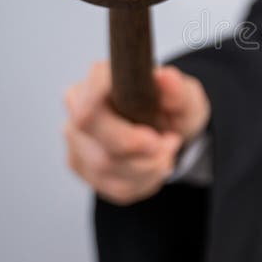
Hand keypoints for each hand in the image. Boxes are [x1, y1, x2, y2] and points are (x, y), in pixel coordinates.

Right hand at [61, 60, 210, 204]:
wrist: (167, 132)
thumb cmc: (173, 108)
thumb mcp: (186, 97)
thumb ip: (178, 90)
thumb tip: (165, 76)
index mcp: (101, 76)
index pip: (91, 95)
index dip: (121, 124)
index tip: (153, 136)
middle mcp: (78, 103)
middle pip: (96, 135)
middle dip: (140, 150)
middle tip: (170, 144)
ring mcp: (75, 135)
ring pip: (104, 166)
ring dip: (146, 168)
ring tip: (166, 153)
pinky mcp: (78, 164)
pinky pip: (111, 185)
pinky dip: (142, 182)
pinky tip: (153, 167)